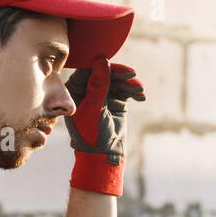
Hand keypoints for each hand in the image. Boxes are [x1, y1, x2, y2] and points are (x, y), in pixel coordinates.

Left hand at [64, 56, 144, 195]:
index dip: (106, 67)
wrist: (103, 155)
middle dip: (120, 74)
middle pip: (105, 73)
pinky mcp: (115, 101)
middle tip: (133, 76)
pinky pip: (125, 90)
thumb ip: (98, 85)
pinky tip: (141, 96)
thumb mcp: (93, 109)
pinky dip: (133, 91)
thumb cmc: (92, 134)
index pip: (90, 71)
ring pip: (117, 80)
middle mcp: (87, 90)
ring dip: (129, 83)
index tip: (122, 70)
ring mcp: (102, 95)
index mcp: (74, 90)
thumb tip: (102, 61)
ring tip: (140, 90)